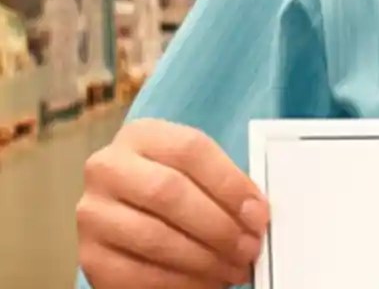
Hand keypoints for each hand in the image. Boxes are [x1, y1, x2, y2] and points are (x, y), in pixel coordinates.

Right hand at [77, 119, 269, 288]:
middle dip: (218, 225)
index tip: (258, 213)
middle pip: (168, 192)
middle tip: (249, 247)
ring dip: (204, 259)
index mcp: (141, 136)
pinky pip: (137, 275)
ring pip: (153, 236)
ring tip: (234, 268)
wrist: (132, 211)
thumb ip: (225, 185)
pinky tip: (207, 282)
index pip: (190, 150)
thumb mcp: (198, 171)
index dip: (229, 184)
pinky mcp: (90, 256)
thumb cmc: (178, 187)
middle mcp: (108, 168)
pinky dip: (180, 283)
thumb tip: (255, 216)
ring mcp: (93, 212)